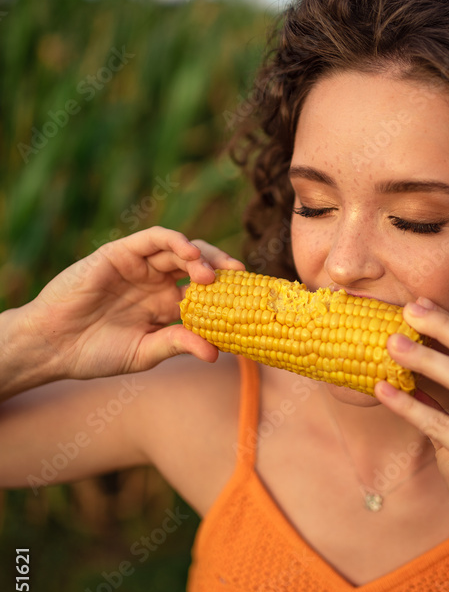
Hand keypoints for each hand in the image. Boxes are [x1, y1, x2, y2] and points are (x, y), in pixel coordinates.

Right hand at [22, 226, 245, 380]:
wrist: (53, 345)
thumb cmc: (96, 352)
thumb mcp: (144, 353)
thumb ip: (178, 345)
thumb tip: (217, 353)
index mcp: (166, 305)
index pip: (207, 292)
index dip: (230, 292)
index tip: (253, 300)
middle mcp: (157, 281)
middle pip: (200, 264)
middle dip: (223, 267)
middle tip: (241, 277)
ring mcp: (140, 265)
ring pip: (181, 248)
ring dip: (201, 257)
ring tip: (210, 277)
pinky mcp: (121, 252)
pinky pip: (154, 238)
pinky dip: (176, 242)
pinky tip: (191, 256)